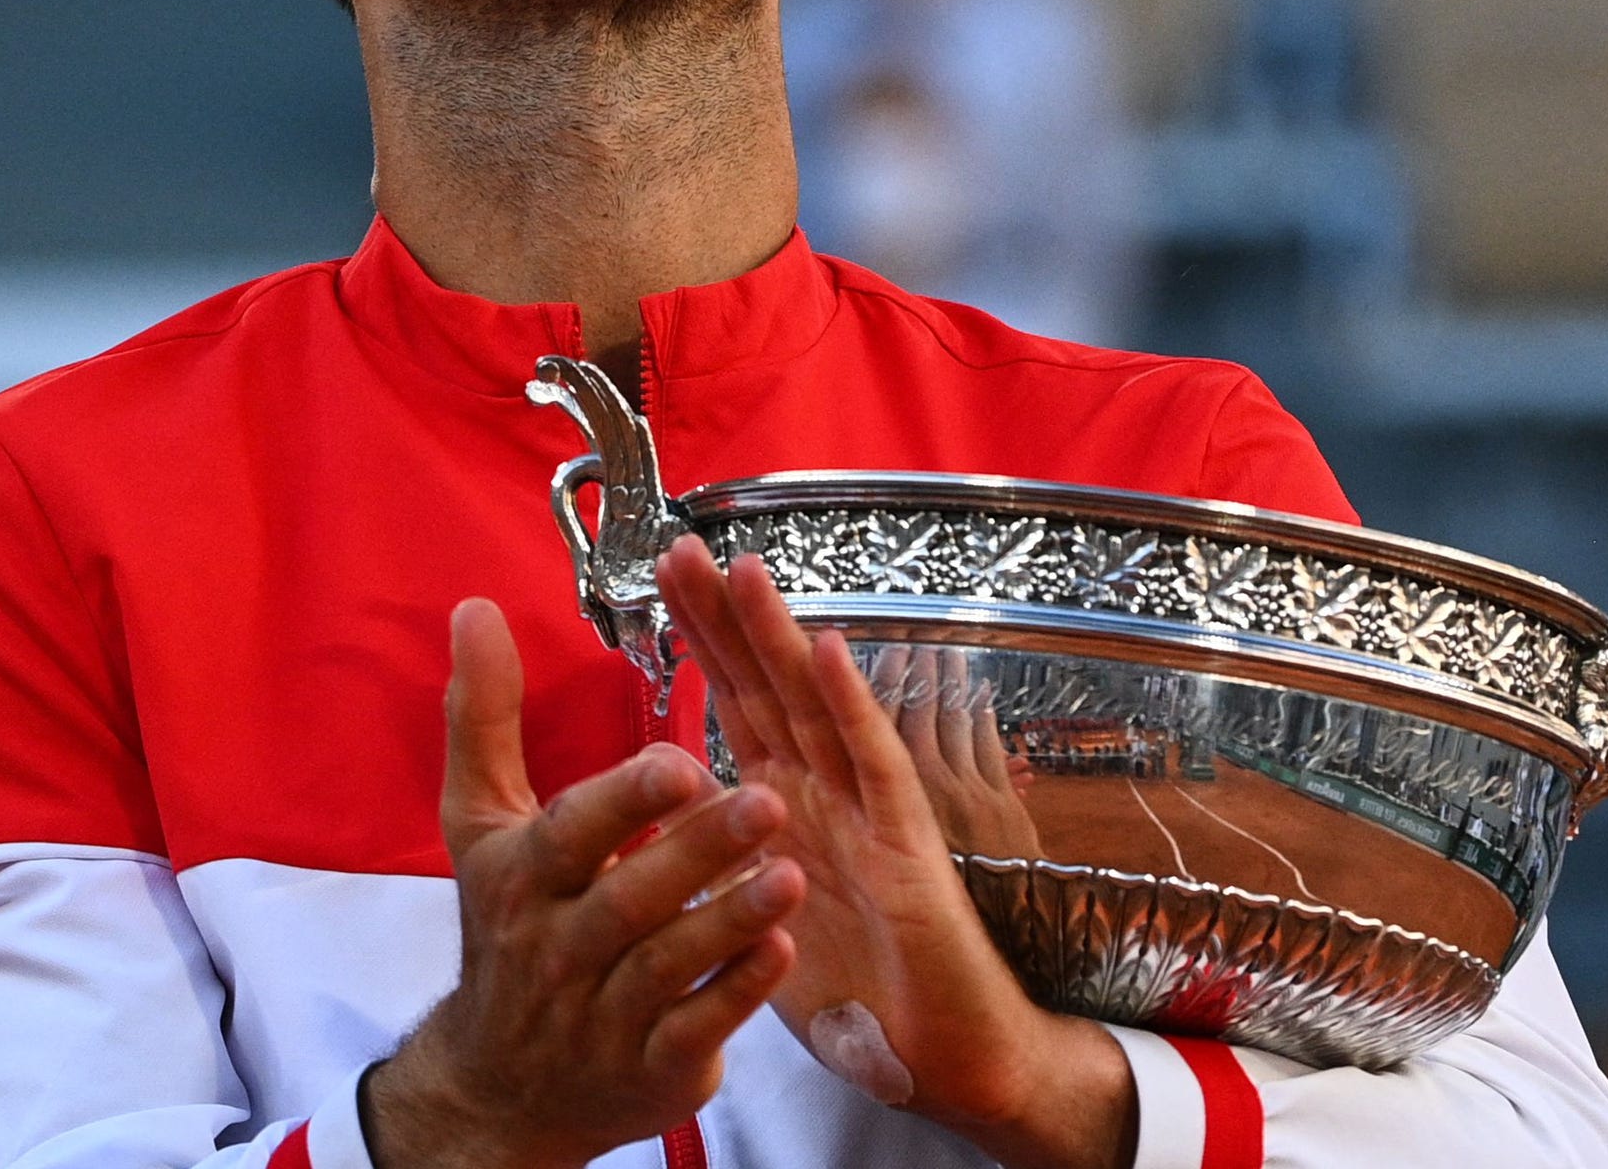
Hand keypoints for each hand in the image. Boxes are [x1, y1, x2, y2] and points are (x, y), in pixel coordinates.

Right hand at [364, 597, 807, 1168]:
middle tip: (766, 804)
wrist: (503, 1084)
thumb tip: (476, 610)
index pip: (570, 834)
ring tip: (791, 875)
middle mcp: (559, 948)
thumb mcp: (479, 825)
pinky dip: (739, 992)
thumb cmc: (507, 929)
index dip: (623, 802)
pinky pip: (698, 1028)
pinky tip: (784, 951)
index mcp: (523, 878)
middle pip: (629, 900)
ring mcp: (606, 1014)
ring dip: (731, 920)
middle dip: (696, 854)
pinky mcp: (652, 1066)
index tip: (679, 762)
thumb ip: (483, 718)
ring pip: (671, 965)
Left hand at [658, 538, 1134, 1168]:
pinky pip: (878, 767)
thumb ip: (723, 869)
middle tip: (683, 546)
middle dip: (726, 618)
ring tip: (744, 570)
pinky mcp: (909, 848)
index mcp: (788, 809)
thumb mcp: (762, 924)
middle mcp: (828, 795)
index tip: (665, 579)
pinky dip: (855, 707)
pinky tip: (830, 650)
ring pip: (819, 708)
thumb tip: (671, 827)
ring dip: (782, 638)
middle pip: (770, 688)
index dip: (704, 642)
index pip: (738, 706)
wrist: (942, 1061)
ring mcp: (870, 813)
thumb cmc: (860, 997)